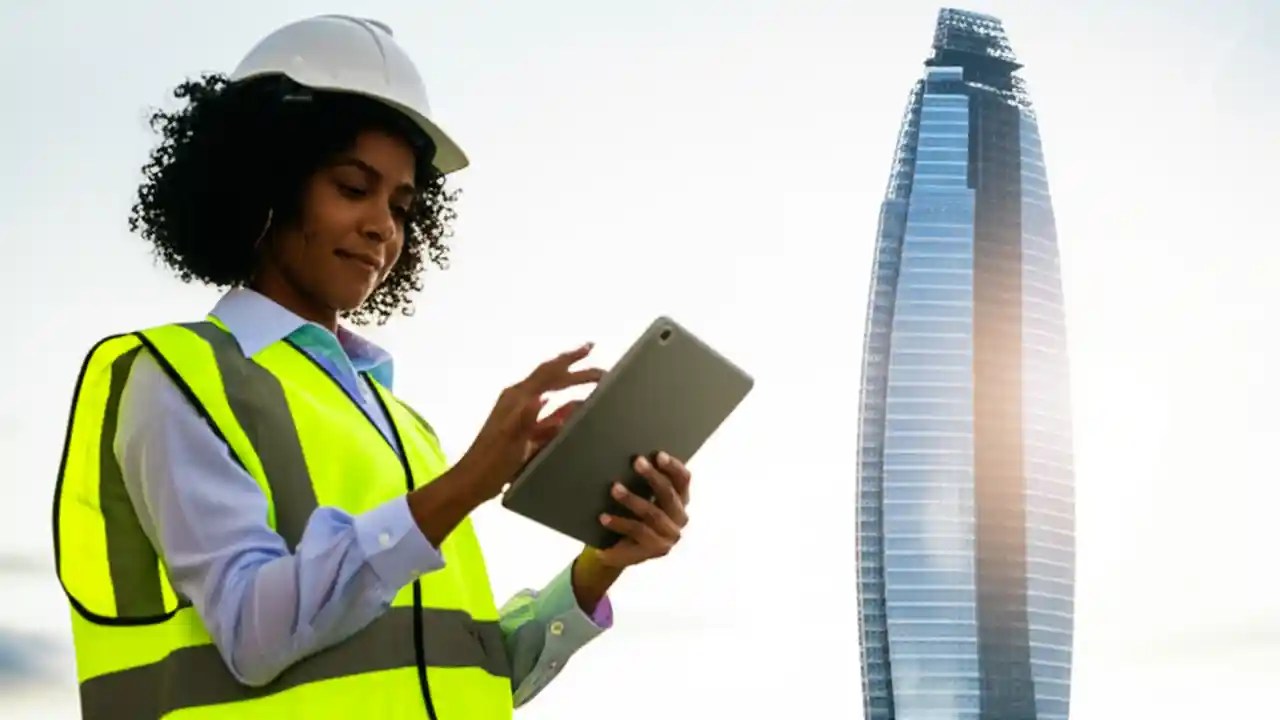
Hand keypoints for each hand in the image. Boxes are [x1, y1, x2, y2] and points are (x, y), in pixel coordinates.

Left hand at [453, 343, 602, 501]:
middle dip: (575, 369)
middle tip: (601, 368)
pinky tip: (577, 409)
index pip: (548, 372)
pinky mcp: (525, 430)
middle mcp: (520, 400)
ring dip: (572, 388)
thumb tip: (540, 398)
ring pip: (552, 394)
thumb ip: (523, 418)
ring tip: (595, 383)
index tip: (591, 348)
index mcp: (517, 398)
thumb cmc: (491, 460)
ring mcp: (522, 414)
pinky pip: (550, 414)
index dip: (569, 360)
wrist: (474, 480)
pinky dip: (565, 409)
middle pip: (551, 378)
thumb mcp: (508, 439)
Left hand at [594, 451, 691, 568]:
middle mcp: (680, 518)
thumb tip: (630, 457)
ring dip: (632, 499)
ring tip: (614, 488)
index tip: (658, 455)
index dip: (673, 467)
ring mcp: (669, 536)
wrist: (617, 551)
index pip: (683, 480)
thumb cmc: (630, 515)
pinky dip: (619, 523)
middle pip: (669, 494)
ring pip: (652, 513)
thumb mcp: (639, 496)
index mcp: (680, 500)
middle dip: (653, 477)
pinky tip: (603, 516)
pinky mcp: (656, 550)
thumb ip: (642, 481)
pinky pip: (637, 531)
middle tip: (636, 462)